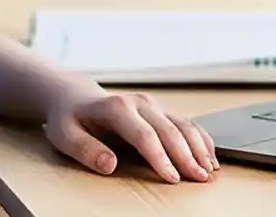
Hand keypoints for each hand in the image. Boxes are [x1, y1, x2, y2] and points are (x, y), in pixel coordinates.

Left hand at [43, 83, 219, 183]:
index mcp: (117, 108)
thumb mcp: (65, 135)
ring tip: (210, 170)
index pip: (144, 135)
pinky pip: (186, 122)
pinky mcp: (160, 110)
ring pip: (183, 124)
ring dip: (199, 147)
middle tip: (199, 179)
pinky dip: (201, 139)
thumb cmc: (69, 119)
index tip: (172, 178)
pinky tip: (211, 156)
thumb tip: (110, 165)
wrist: (75, 97)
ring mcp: (152, 105)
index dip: (160, 157)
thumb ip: (86, 150)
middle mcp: (139, 103)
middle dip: (187, 155)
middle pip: (169, 129)